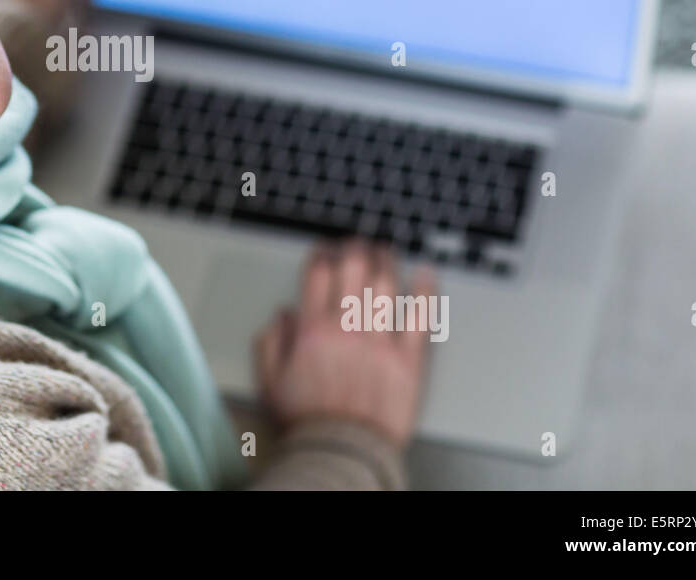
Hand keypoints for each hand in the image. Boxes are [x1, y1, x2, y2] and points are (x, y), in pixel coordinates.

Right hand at [253, 238, 434, 448]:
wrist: (342, 451)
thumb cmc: (307, 420)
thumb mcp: (270, 382)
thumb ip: (270, 343)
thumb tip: (282, 315)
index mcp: (312, 331)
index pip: (317, 275)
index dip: (321, 256)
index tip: (323, 252)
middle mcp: (347, 328)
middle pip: (353, 270)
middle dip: (354, 249)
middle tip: (356, 243)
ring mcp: (380, 341)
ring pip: (385, 286)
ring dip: (385, 261)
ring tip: (384, 250)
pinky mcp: (408, 359)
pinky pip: (420, 318)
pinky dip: (424, 292)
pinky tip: (425, 274)